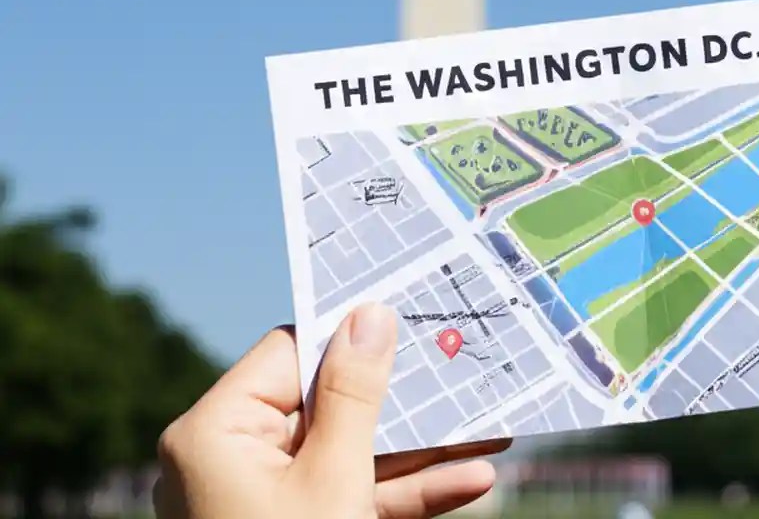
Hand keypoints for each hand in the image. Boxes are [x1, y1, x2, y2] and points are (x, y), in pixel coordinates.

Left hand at [154, 303, 510, 518]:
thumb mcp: (333, 478)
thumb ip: (354, 394)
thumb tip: (369, 317)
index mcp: (215, 433)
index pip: (288, 353)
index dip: (350, 333)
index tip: (409, 311)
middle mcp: (232, 461)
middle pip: (329, 406)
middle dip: (406, 402)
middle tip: (461, 372)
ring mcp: (265, 502)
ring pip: (352, 457)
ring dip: (423, 452)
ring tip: (491, 432)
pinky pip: (353, 498)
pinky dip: (406, 494)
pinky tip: (470, 482)